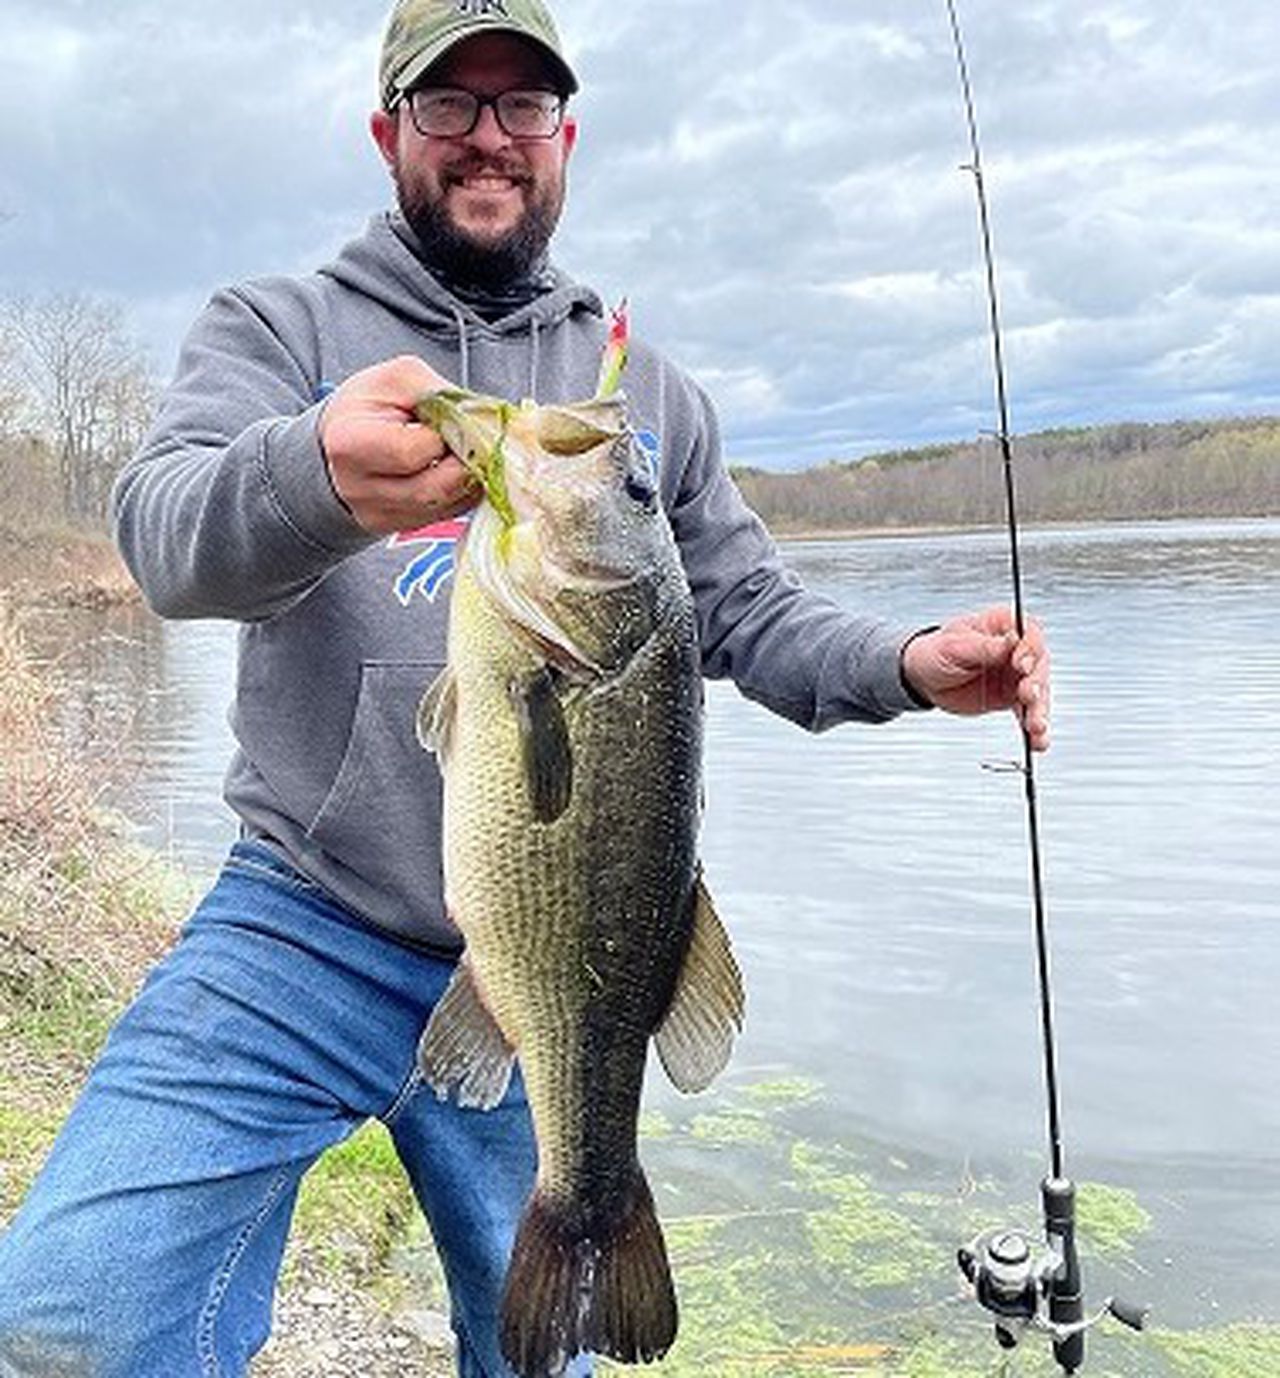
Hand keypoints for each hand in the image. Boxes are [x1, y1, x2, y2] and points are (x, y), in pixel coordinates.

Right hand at [319, 356, 480, 533]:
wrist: (344, 436)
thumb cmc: (369, 404)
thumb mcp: (399, 377)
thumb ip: (439, 394)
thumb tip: (481, 419)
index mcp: (350, 444)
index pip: (412, 452)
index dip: (442, 436)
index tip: (448, 421)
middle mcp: (359, 489)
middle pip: (435, 489)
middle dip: (465, 461)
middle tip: (467, 439)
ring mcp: (378, 514)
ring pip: (448, 506)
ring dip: (469, 478)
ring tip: (460, 451)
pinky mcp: (398, 527)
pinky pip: (448, 515)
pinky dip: (462, 492)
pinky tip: (453, 469)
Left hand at [901, 606, 1049, 750]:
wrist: (922, 678)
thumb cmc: (935, 652)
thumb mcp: (954, 646)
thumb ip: (985, 646)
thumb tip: (1012, 641)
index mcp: (1002, 625)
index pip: (1028, 633)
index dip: (1030, 649)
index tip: (1021, 665)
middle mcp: (1015, 649)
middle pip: (1038, 664)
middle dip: (1036, 683)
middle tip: (1029, 697)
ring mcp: (1016, 675)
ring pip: (1037, 691)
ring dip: (1039, 710)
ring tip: (1036, 728)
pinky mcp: (1012, 697)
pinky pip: (1027, 712)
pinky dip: (1034, 728)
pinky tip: (1038, 741)